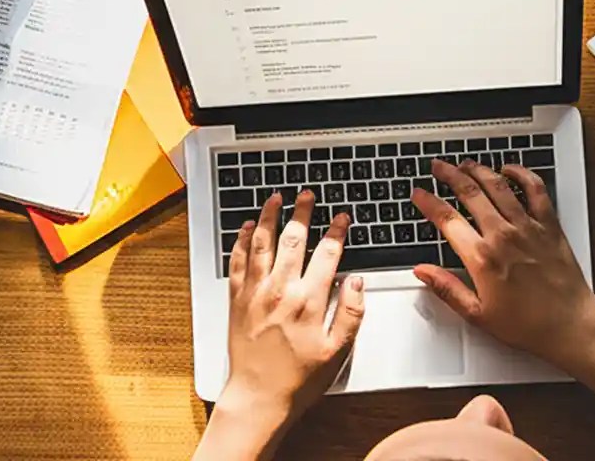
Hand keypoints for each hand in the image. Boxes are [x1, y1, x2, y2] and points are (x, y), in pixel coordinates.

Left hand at [213, 190, 364, 450]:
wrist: (258, 397)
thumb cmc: (298, 379)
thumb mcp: (338, 351)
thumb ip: (351, 313)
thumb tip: (357, 282)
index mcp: (309, 302)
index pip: (327, 254)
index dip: (336, 232)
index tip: (341, 218)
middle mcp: (280, 292)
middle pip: (294, 240)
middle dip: (302, 213)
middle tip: (307, 196)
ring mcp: (255, 293)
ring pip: (262, 244)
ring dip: (270, 217)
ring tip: (276, 199)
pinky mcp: (237, 300)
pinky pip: (237, 262)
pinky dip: (242, 241)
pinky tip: (247, 228)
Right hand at [411, 159, 594, 368]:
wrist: (570, 325)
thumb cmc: (528, 325)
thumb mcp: (477, 314)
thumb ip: (447, 289)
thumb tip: (423, 272)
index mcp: (482, 258)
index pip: (447, 220)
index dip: (428, 203)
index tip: (419, 194)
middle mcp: (503, 236)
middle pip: (469, 193)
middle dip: (449, 175)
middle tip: (438, 167)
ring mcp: (528, 227)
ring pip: (498, 185)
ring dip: (478, 170)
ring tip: (465, 163)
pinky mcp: (549, 225)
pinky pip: (535, 189)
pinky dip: (521, 174)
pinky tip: (510, 169)